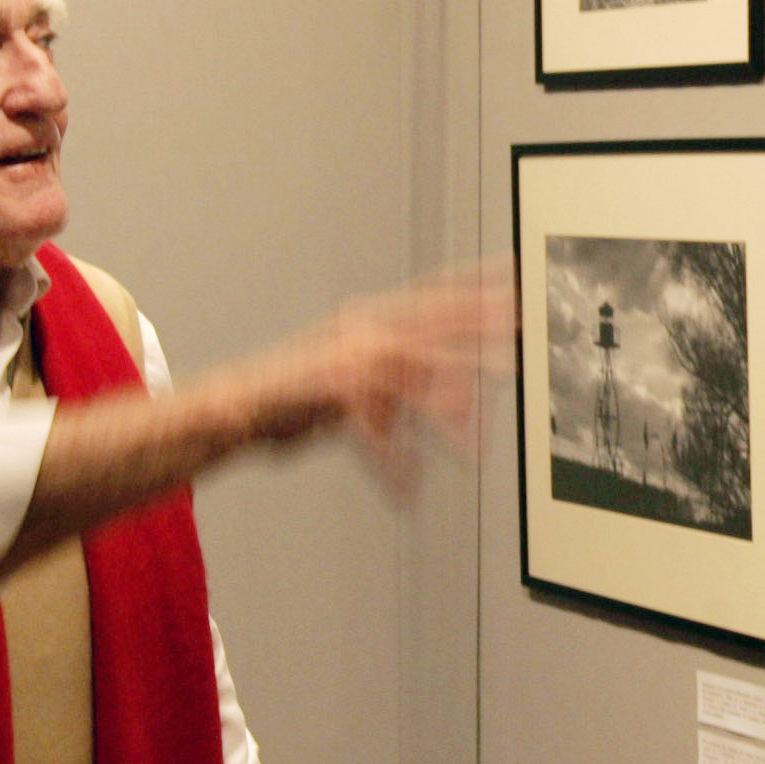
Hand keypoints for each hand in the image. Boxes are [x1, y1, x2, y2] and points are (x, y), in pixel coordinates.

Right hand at [244, 259, 515, 491]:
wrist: (238, 403)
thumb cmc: (301, 390)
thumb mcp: (360, 372)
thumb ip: (408, 380)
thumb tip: (462, 399)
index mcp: (373, 316)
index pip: (436, 290)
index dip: (477, 279)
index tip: (515, 272)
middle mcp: (366, 329)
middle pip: (438, 321)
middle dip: (484, 323)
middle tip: (526, 326)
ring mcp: (350, 357)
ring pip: (417, 377)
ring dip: (453, 406)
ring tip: (480, 429)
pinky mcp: (335, 392)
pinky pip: (378, 435)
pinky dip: (394, 467)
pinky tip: (410, 491)